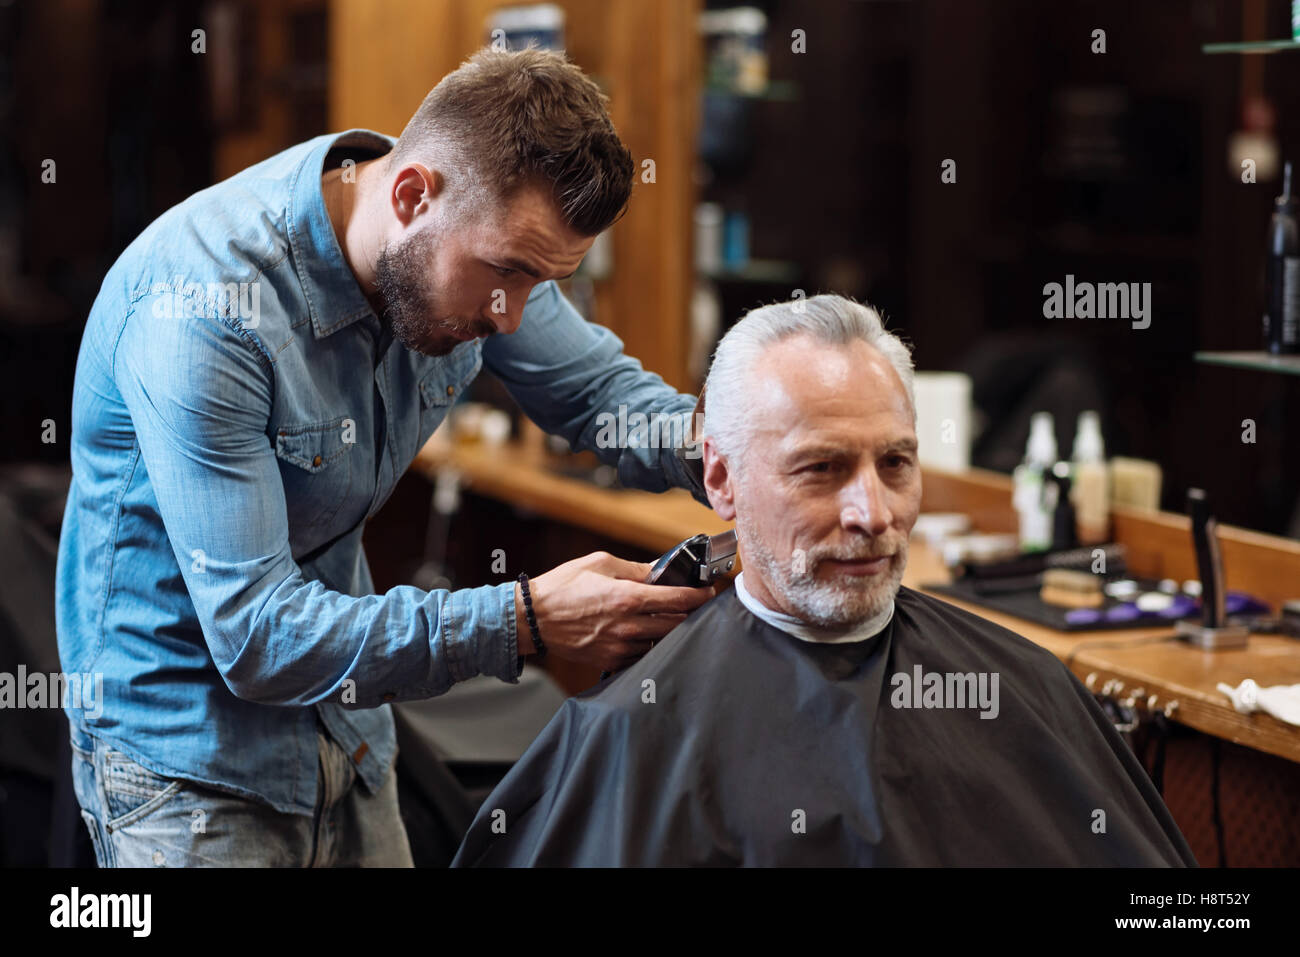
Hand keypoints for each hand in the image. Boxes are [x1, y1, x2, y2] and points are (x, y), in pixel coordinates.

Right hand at [517, 551, 715, 671]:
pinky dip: (651, 644)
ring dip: (671, 630)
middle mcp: (628, 626)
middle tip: (695, 604)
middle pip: (677, 623)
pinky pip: (643, 654)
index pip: (679, 599)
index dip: (699, 595)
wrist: (532, 619)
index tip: (709, 591)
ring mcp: (620, 647)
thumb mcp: (601, 564)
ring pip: (662, 641)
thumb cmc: (563, 587)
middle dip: (690, 613)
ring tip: (672, 618)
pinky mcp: (611, 660)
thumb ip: (636, 569)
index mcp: (628, 598)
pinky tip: (648, 633)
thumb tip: (661, 570)